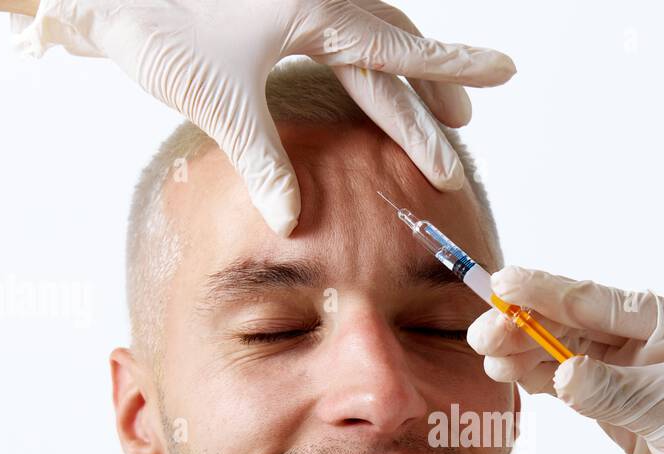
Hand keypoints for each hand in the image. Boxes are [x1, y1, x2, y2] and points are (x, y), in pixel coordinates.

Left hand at [8, 0, 515, 235]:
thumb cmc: (157, 25)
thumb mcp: (219, 100)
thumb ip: (265, 161)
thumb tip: (295, 222)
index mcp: (315, 9)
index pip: (400, 51)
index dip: (454, 69)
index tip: (505, 71)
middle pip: (394, 37)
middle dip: (434, 79)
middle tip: (464, 117)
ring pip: (368, 23)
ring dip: (400, 62)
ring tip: (425, 96)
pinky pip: (336, 21)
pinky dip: (359, 48)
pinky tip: (355, 68)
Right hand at [468, 266, 663, 453]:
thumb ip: (614, 391)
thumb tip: (560, 374)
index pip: (606, 302)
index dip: (552, 292)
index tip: (505, 286)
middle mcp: (660, 344)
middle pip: (582, 325)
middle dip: (530, 326)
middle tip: (484, 331)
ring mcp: (640, 378)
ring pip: (572, 356)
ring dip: (530, 353)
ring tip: (488, 354)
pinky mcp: (626, 414)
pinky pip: (577, 389)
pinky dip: (545, 380)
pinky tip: (514, 373)